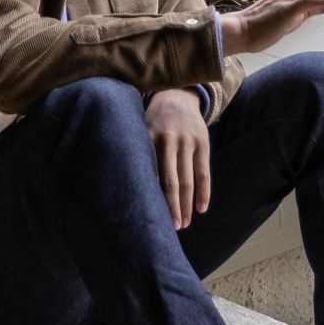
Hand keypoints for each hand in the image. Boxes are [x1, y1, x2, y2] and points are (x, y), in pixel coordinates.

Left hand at [144, 87, 210, 228]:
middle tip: (170, 229)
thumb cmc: (153, 122)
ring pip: (188, 180)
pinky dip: (204, 192)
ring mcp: (187, 142)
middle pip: (171, 181)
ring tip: (183, 224)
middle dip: (171, 207)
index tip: (149, 218)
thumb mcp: (140, 130)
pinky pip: (204, 172)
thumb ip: (135, 153)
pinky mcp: (202, 143)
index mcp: (149, 139)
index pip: (150, 175)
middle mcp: (169, 141)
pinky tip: (201, 209)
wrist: (177, 95)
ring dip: (185, 205)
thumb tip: (119, 186)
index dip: (151, 198)